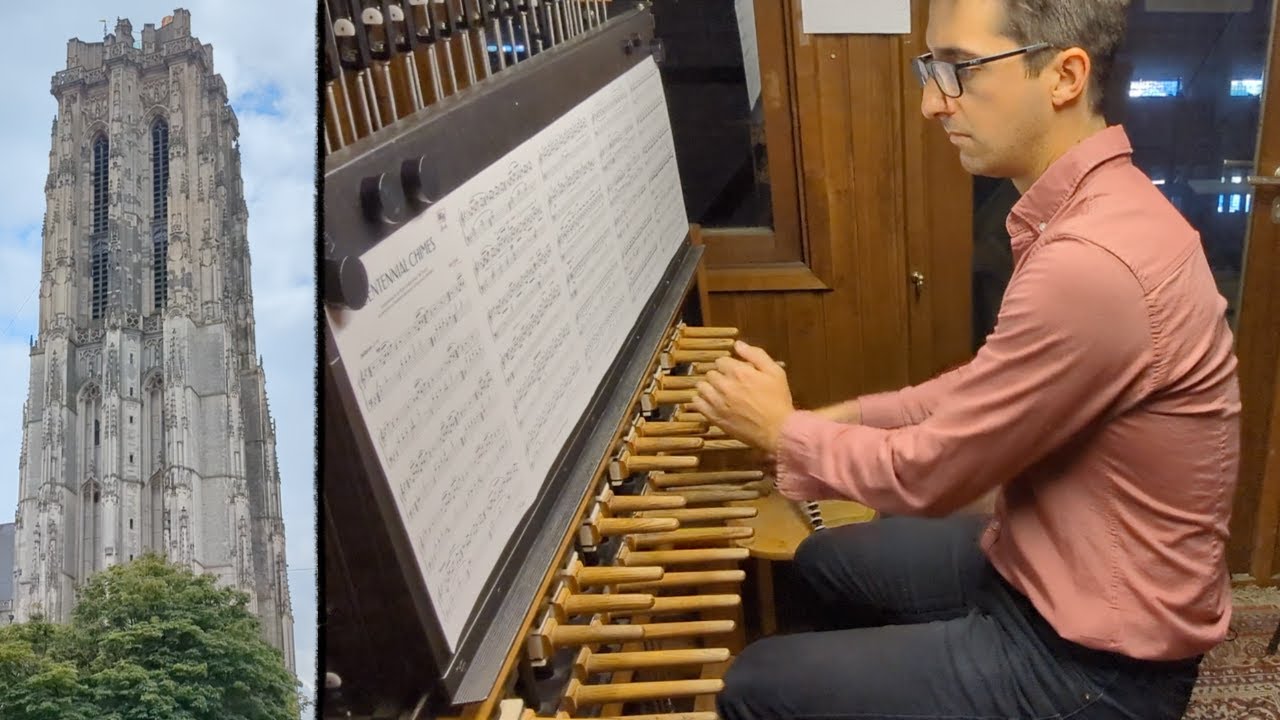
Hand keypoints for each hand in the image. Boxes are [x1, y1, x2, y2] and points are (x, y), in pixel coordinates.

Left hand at [690, 341, 794, 455]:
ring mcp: (717, 402)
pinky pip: (697, 403)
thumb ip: (756, 354)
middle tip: (729, 383)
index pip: (721, 360)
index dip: (728, 365)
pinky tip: (710, 402)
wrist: (778, 430)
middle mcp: (725, 385)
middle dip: (719, 375)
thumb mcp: (775, 371)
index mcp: (739, 372)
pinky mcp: (714, 417)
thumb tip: (737, 344)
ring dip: (708, 387)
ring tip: (719, 392)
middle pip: (710, 373)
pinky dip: (701, 400)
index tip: (735, 371)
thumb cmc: (778, 400)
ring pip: (701, 386)